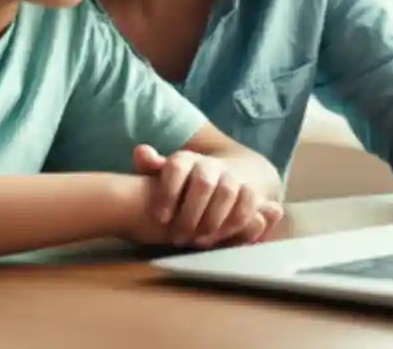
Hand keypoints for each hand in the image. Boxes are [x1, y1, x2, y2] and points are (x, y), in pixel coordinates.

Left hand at [131, 145, 282, 247]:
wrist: (233, 175)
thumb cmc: (188, 184)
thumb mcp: (167, 175)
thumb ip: (151, 166)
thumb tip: (141, 152)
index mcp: (187, 159)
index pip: (177, 166)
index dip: (168, 191)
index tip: (160, 218)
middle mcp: (211, 164)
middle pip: (203, 181)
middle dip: (190, 212)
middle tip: (178, 237)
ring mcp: (233, 176)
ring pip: (226, 191)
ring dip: (212, 220)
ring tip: (197, 241)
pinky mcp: (251, 190)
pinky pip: (247, 203)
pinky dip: (233, 223)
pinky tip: (218, 238)